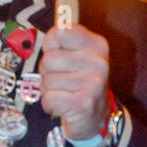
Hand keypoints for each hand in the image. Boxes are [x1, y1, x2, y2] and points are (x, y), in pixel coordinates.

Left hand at [38, 23, 109, 141]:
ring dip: (49, 89)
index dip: (50, 44)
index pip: (60, 32)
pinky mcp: (83, 103)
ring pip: (47, 80)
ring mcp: (93, 83)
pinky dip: (49, 104)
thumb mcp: (79, 56)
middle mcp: (98, 61)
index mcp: (97, 45)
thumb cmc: (82, 82)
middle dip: (47, 72)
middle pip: (49, 59)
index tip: (56, 53)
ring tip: (64, 92)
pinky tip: (62, 104)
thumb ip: (64, 40)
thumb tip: (50, 29)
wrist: (97, 117)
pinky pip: (49, 98)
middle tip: (62, 79)